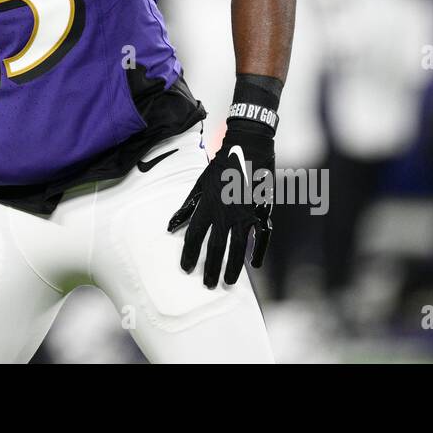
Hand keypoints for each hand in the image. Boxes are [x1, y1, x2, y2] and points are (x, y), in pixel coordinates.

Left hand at [167, 126, 273, 287]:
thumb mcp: (199, 184)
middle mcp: (225, 214)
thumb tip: (170, 226)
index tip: (186, 268)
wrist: (248, 147)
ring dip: (233, 268)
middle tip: (207, 284)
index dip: (189, 254)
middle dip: (210, 268)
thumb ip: (186, 207)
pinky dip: (259, 252)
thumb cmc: (221, 166)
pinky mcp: (262, 212)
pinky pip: (262, 237)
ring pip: (238, 248)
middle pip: (216, 247)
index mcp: (208, 206)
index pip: (195, 236)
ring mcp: (245, 215)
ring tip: (228, 282)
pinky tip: (255, 264)